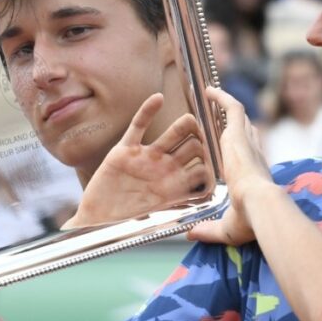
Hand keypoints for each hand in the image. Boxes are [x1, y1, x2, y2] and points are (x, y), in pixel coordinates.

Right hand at [63, 93, 211, 228]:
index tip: (223, 157)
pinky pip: (138, 125)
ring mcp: (145, 157)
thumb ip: (177, 209)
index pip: (201, 168)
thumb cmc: (126, 222)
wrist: (98, 220)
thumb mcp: (156, 216)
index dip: (212, 163)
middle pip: (191, 146)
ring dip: (183, 126)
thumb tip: (203, 218)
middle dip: (202, 141)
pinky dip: (148, 111)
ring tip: (192, 119)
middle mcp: (163, 167)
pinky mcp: (123, 150)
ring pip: (171, 134)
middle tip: (211, 134)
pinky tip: (158, 98)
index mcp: (174, 184)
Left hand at [187, 86, 274, 245]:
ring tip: (213, 95)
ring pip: (240, 117)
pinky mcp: (239, 133)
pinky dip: (222, 97)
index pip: (249, 156)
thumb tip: (191, 234)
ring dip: (227, 105)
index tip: (230, 144)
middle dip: (236, 123)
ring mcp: (248, 142)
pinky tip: (208, 90)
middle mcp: (255, 154)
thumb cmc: (250, 221)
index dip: (241, 148)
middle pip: (247, 132)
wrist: (260, 206)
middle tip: (221, 116)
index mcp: (255, 176)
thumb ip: (209, 229)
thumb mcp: (227, 228)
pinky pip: (232, 108)